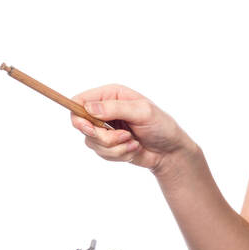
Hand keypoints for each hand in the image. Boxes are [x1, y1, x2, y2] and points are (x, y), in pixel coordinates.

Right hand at [70, 84, 192, 176]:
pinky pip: (102, 154)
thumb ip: (115, 108)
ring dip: (115, 147)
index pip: (80, 100)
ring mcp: (104, 129)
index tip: (89, 128)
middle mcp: (104, 110)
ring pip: (92, 142)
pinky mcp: (108, 146)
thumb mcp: (142, 112)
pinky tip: (134, 148)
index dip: (78, 114)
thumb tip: (89, 108)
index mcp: (110, 95)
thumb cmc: (161, 126)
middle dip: (103, 136)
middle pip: (82, 125)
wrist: (170, 151)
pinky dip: (119, 154)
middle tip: (124, 136)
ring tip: (134, 142)